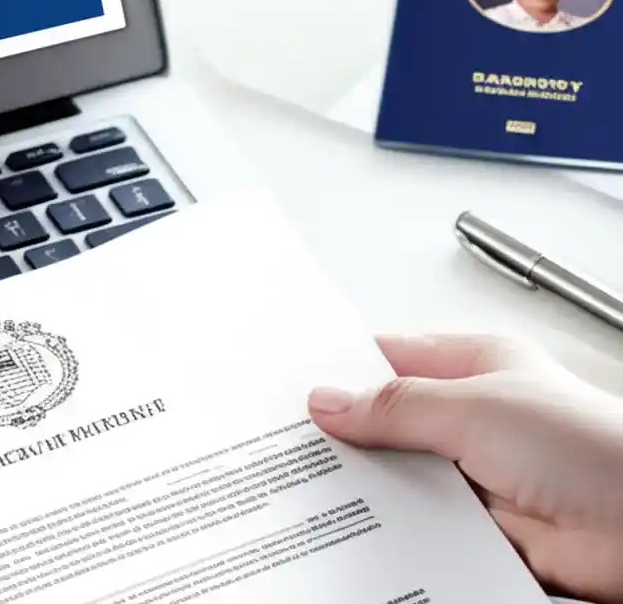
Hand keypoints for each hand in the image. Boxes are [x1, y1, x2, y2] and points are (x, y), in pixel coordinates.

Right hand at [308, 336, 622, 603]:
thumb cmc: (593, 449)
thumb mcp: (474, 407)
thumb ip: (395, 406)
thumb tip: (332, 400)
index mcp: (476, 364)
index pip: (389, 357)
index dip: (341, 370)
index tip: (292, 384)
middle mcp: (474, 414)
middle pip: (388, 420)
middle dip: (347, 434)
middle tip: (293, 442)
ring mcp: (475, 471)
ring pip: (399, 476)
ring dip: (371, 485)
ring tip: (320, 486)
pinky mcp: (479, 524)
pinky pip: (419, 522)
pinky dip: (395, 527)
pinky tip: (367, 526)